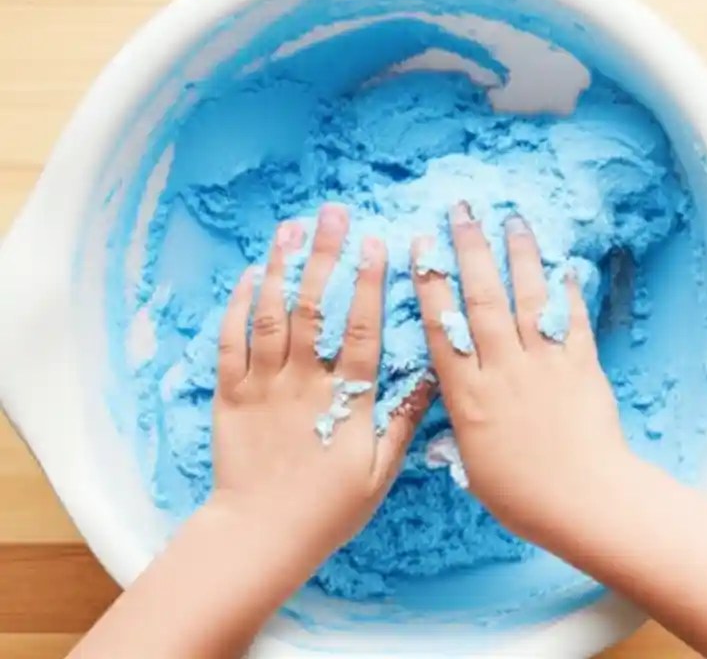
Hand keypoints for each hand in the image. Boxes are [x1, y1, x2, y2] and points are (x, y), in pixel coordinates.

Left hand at [210, 204, 430, 574]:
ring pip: (272, 315)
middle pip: (315, 307)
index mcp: (345, 399)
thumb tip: (433, 377)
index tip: (375, 243)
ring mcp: (264, 386)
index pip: (361, 328)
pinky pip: (231, 342)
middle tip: (332, 214)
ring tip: (292, 228)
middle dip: (324, 255)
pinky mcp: (231, 396)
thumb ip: (402, 421)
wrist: (260, 535)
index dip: (368, 282)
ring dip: (283, 267)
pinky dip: (239, 306)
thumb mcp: (380, 472)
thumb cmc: (327, 509)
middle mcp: (303, 383)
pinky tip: (252, 275)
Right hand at [412, 204, 631, 543]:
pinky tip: (563, 264)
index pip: (441, 328)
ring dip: (519, 255)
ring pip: (526, 298)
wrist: (583, 501)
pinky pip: (571, 320)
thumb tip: (450, 420)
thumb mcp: (475, 468)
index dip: (429, 283)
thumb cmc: (523, 497)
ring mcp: (543, 364)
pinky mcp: (581, 367)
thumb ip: (462, 432)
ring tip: (513, 220)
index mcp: (468, 396)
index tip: (419, 246)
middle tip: (462, 210)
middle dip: (470, 249)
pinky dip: (567, 291)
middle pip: (481, 298)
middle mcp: (503, 370)